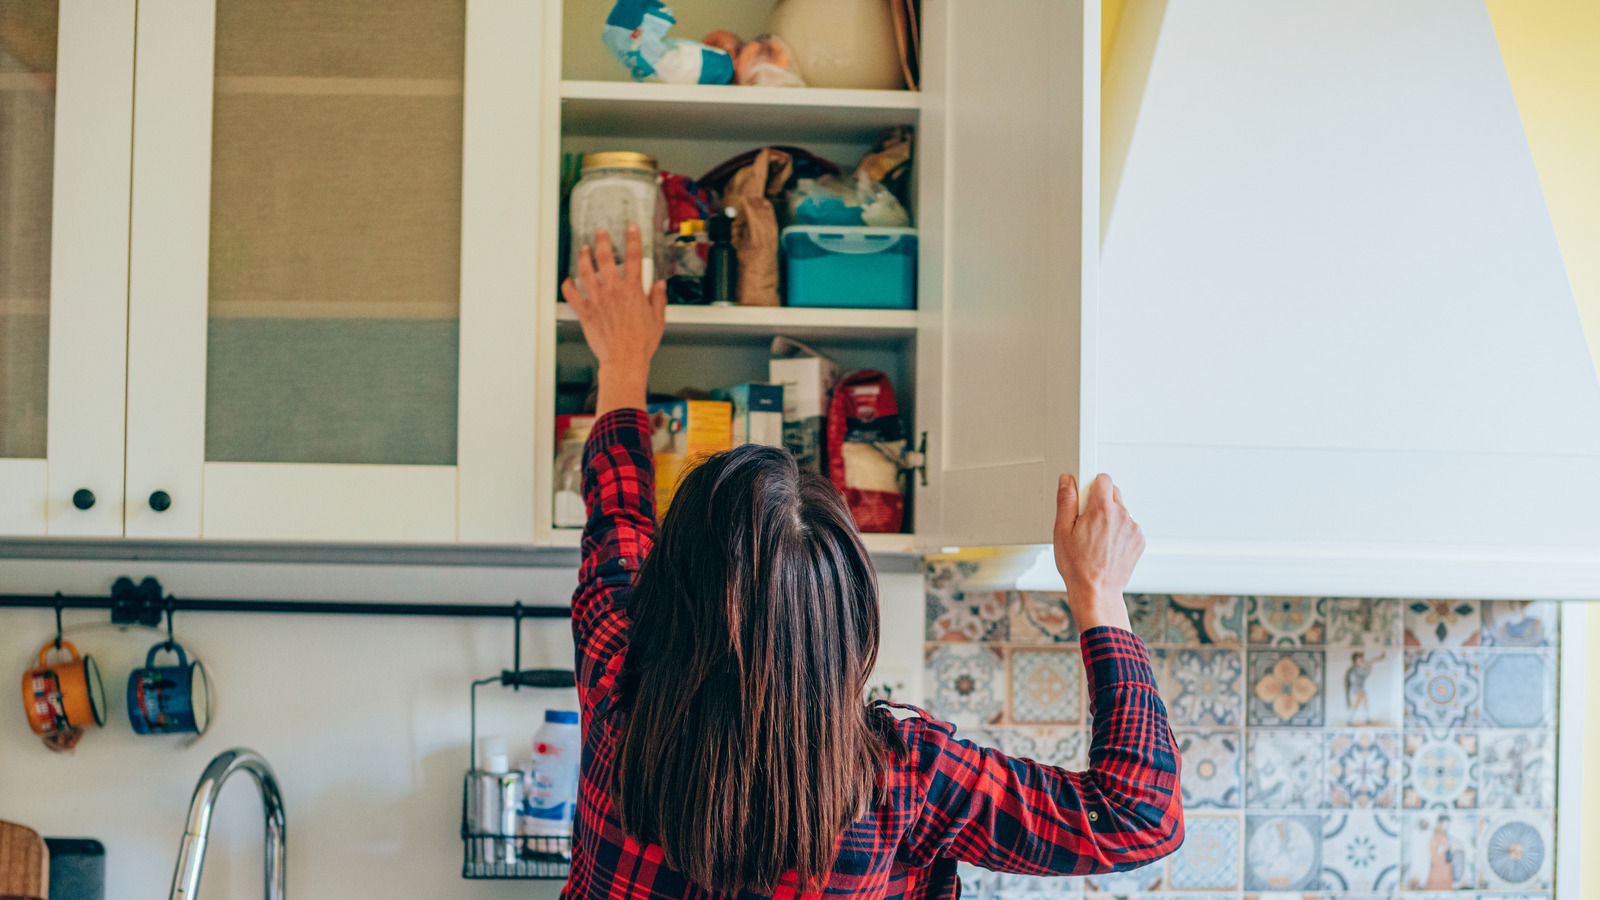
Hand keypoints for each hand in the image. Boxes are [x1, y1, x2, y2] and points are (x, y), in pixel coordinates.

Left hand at [561, 224, 666, 414]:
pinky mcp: (586, 313)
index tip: (631, 228)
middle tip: (600, 232)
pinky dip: (568, 286)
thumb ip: (658, 299)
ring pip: (586, 272)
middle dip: (603, 242)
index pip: (634, 258)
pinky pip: (572, 296)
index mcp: (633, 291)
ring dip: (584, 258)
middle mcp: (613, 292)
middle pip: (606, 259)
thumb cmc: (641, 343)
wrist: (624, 360)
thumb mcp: (658, 320)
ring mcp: (598, 301)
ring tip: (583, 250)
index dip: (633, 240)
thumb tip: (659, 285)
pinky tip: (568, 280)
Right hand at [1052, 474, 1143, 631]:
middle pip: (1113, 492)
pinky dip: (1118, 532)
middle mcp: (1122, 516)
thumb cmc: (1078, 567)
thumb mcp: (1062, 531)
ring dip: (1110, 517)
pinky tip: (1106, 547)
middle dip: (1099, 501)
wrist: (1096, 593)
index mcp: (1102, 510)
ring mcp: (1133, 529)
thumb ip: (1066, 501)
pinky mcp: (1139, 541)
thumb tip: (1067, 481)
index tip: (1083, 497)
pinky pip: (1128, 526)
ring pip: (1121, 511)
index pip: (1103, 478)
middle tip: (1086, 521)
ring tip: (1095, 539)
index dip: (1090, 485)